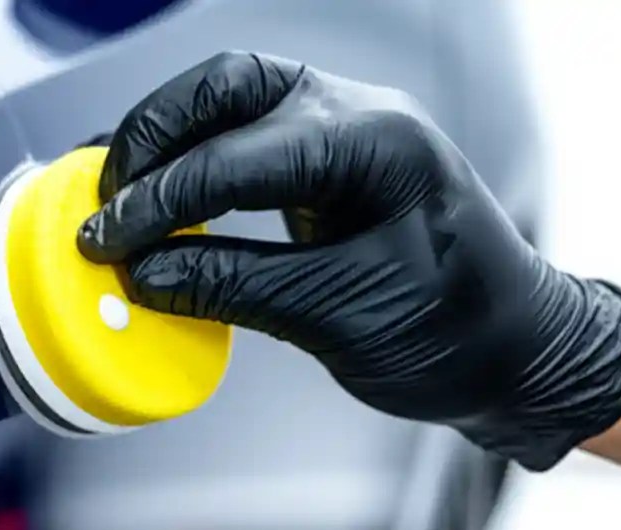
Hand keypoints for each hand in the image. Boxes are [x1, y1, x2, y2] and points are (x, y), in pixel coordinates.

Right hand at [78, 51, 620, 469]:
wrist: (516, 351)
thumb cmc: (456, 332)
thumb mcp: (337, 315)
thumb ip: (233, 285)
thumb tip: (145, 275)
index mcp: (376, 144)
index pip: (236, 157)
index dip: (159, 204)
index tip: (107, 243)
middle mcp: (360, 115)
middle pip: (227, 87)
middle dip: (153, 140)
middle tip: (105, 203)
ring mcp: (346, 128)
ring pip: (233, 96)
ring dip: (168, 139)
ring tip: (121, 195)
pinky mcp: (329, 157)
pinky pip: (247, 133)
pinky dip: (196, 159)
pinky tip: (166, 199)